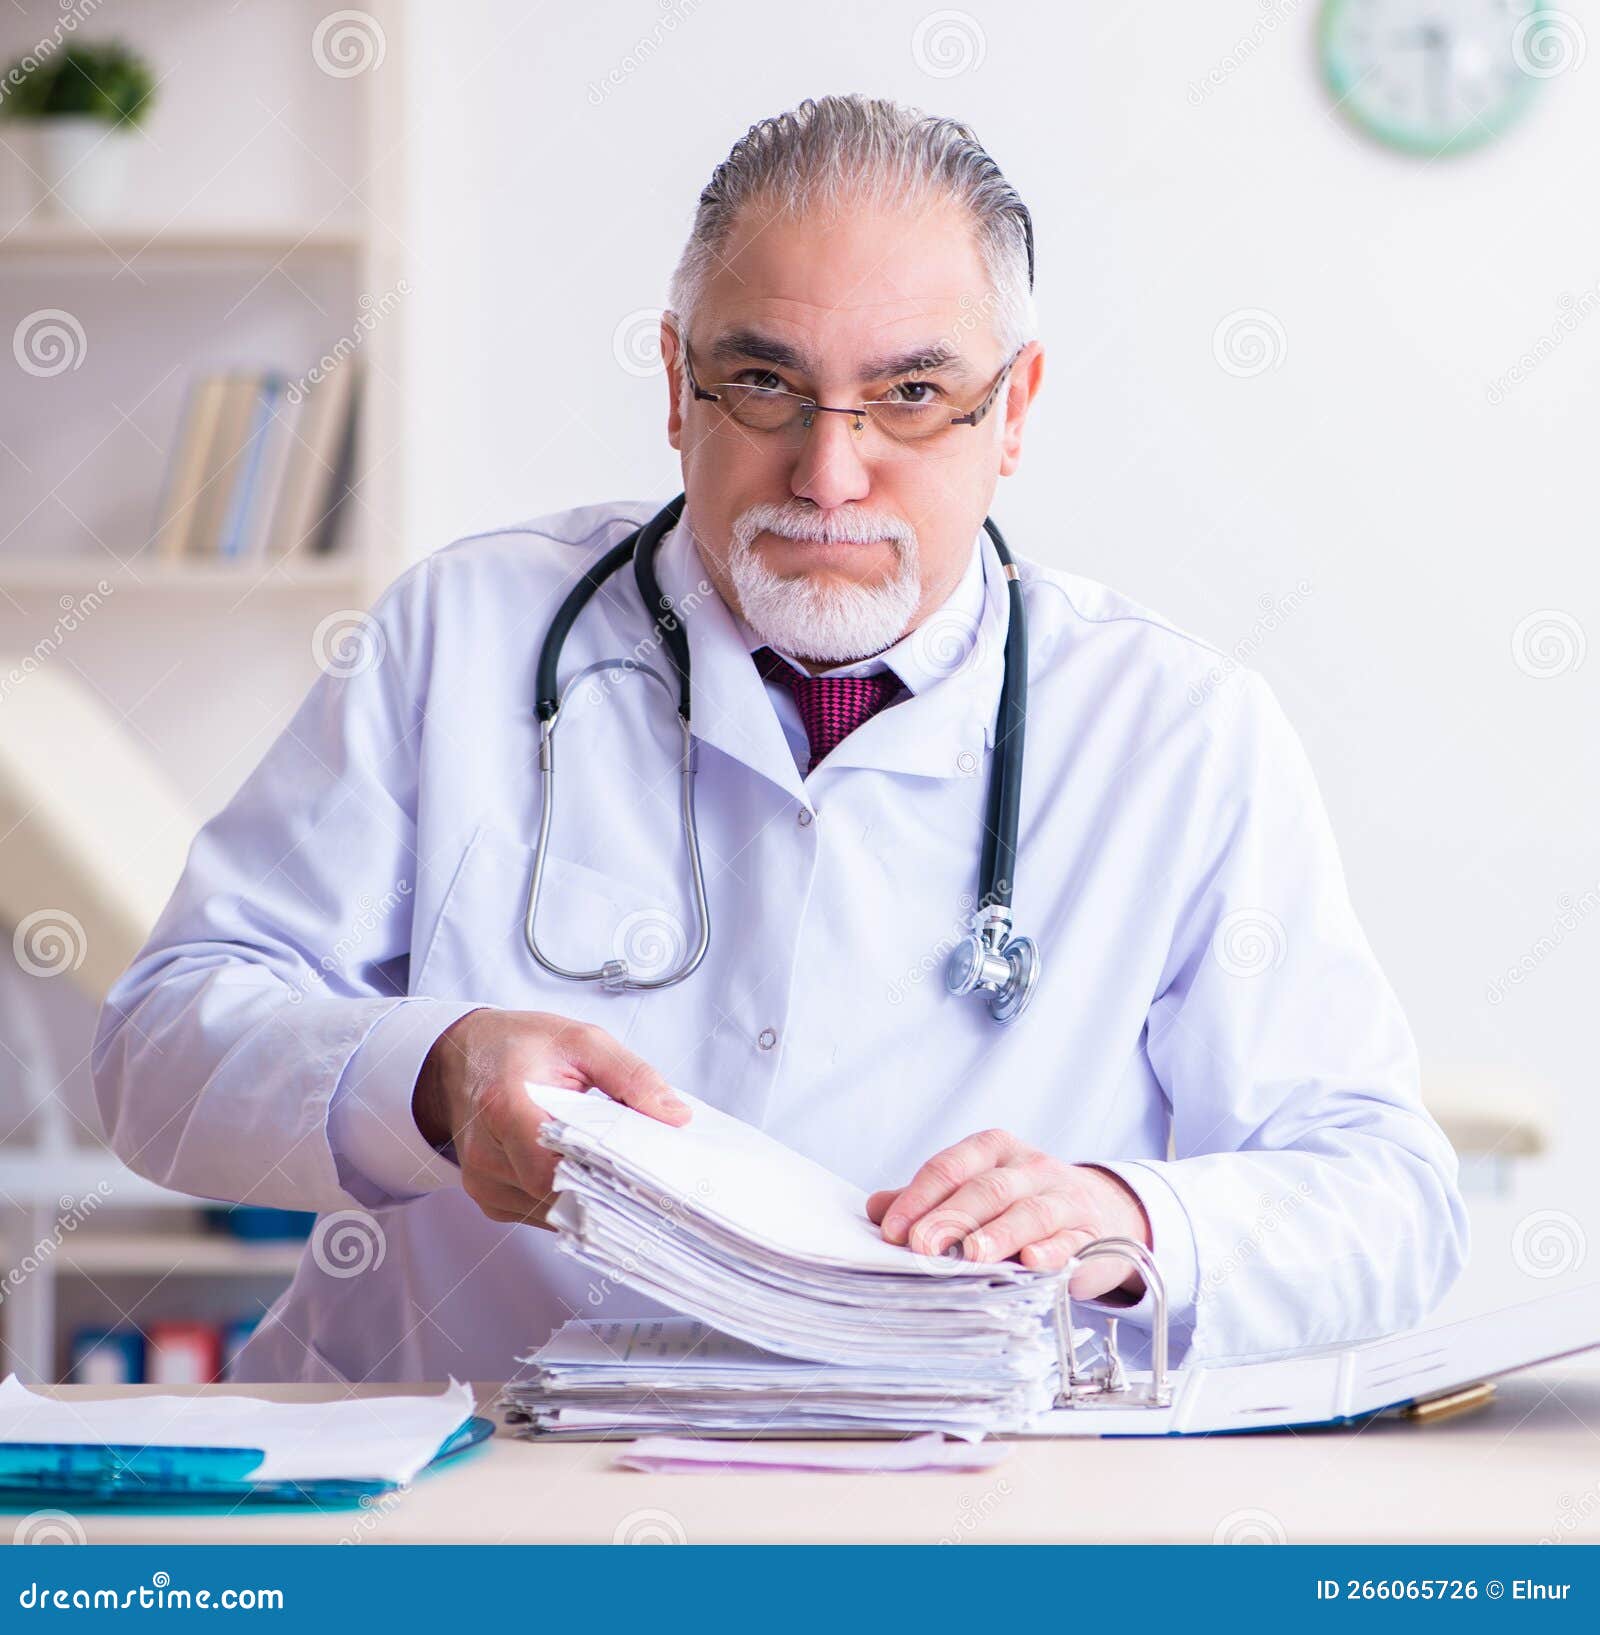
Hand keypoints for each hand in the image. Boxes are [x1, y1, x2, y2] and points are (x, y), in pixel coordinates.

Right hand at [412, 1008, 688, 1227]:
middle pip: (558, 1197)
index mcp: (506, 1106)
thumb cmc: (519, 1046)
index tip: (643, 1176)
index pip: (554, 1171)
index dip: (602, 1181)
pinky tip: (580, 1172)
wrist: (464, 1056)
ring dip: (586, 1197)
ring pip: (552, 1213)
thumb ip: (631, 1076)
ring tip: (608, 1164)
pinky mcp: (488, 1198)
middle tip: (641, 1173)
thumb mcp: (582, 1041)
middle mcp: (486, 1153)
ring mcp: (483, 1181)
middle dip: (604, 1189)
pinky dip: (566, 1199)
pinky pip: (538, 1214)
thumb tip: (675, 1115)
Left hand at [866, 1129, 1151, 1299]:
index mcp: (993, 1149)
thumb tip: (875, 1208)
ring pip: (1029, 1211)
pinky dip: (1050, 1250)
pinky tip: (1032, 1262)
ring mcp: (1063, 1197)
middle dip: (951, 1217)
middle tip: (921, 1245)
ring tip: (972, 1255)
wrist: (1100, 1212)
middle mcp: (1030, 1166)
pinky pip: (1069, 1240)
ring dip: (998, 1234)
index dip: (919, 1198)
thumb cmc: (1019, 1202)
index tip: (892, 1230)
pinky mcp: (1089, 1233)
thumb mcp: (975, 1190)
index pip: (950, 1167)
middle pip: (986, 1189)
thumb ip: (928, 1200)